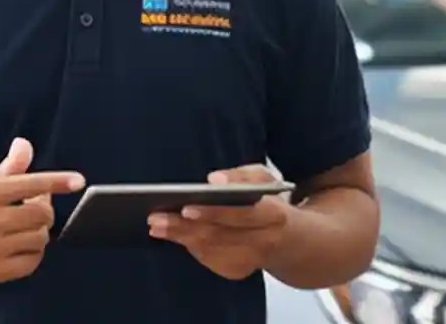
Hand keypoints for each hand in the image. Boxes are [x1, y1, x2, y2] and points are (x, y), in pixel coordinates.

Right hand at [0, 138, 83, 283]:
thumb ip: (9, 167)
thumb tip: (25, 144)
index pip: (30, 184)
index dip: (57, 182)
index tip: (79, 181)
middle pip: (42, 214)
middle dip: (44, 210)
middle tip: (34, 208)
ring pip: (40, 238)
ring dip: (39, 231)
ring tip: (25, 227)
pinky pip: (33, 261)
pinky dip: (34, 253)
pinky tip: (21, 245)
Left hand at [148, 164, 290, 280]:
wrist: (291, 239)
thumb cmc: (268, 202)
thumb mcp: (264, 179)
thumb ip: (242, 175)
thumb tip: (214, 180)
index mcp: (274, 216)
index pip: (241, 215)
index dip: (213, 213)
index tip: (185, 207)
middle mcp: (264, 242)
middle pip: (219, 236)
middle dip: (184, 227)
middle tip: (155, 217)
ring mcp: (249, 261)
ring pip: (209, 250)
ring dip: (180, 237)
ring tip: (155, 224)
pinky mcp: (236, 271)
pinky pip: (207, 258)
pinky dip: (188, 245)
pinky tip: (170, 233)